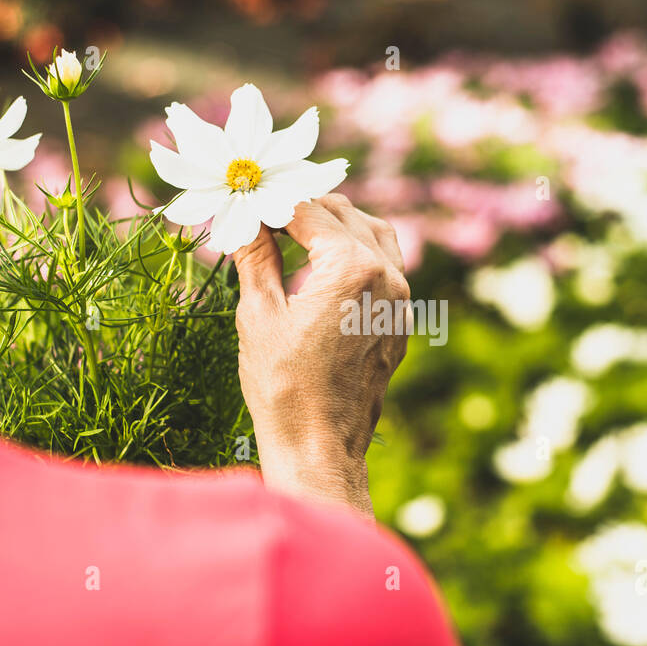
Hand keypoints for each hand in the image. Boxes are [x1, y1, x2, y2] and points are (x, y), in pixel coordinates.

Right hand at [231, 194, 409, 516]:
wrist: (320, 447)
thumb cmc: (284, 387)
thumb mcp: (259, 315)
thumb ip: (255, 257)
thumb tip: (244, 219)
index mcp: (353, 268)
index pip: (310, 210)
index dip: (273, 201)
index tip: (246, 198)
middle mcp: (388, 277)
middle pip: (346, 214)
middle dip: (304, 208)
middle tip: (265, 212)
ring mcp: (401, 302)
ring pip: (375, 235)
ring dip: (337, 225)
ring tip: (295, 232)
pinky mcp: (401, 323)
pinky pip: (387, 269)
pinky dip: (357, 254)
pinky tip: (323, 266)